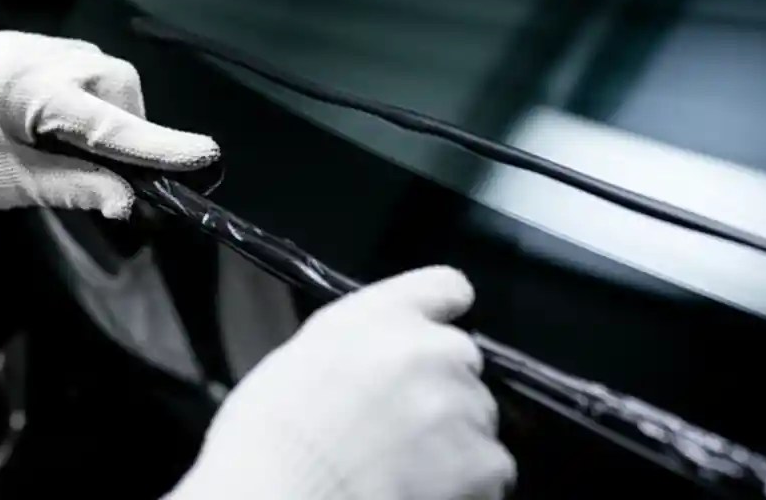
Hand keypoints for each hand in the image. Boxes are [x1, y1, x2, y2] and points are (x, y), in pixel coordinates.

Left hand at [0, 31, 217, 215]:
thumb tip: (129, 201)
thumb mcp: (9, 185)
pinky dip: (90, 98)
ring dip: (110, 112)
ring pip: (104, 74)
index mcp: (25, 88)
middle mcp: (33, 54)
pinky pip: (80, 67)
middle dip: (129, 127)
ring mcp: (29, 44)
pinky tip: (67, 128)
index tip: (205, 154)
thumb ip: (74, 187)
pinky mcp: (26, 47)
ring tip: (82, 151)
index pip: (107, 120)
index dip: (158, 143)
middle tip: (118, 174)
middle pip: (116, 85)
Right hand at [167, 267, 514, 499]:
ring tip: (404, 468)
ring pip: (479, 419)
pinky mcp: (481, 459)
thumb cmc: (271, 439)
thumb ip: (355, 343)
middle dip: (441, 391)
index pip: (446, 287)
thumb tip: (375, 359)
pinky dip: (469, 486)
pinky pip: (494, 471)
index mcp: (379, 315)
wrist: (283, 494)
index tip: (435, 332)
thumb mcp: (300, 358)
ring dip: (454, 442)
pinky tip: (421, 492)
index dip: (442, 314)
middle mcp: (430, 348)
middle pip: (463, 361)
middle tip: (398, 428)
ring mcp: (460, 403)